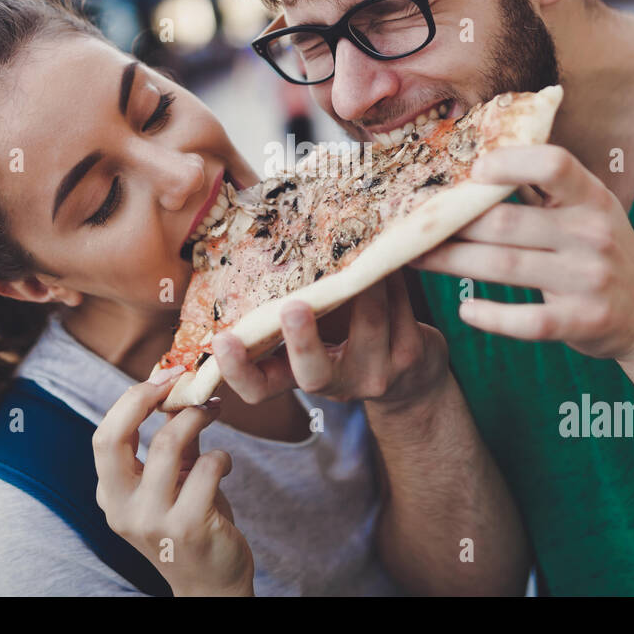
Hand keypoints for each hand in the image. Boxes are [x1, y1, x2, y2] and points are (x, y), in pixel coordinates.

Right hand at [92, 375, 253, 595]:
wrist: (212, 586)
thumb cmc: (191, 523)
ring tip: (213, 411)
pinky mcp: (189, 527)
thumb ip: (173, 443)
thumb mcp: (172, 483)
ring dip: (196, 417)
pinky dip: (222, 456)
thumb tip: (181, 390)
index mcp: (112, 495)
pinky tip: (226, 463)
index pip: (104, 436)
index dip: (132, 400)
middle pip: (113, 438)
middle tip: (180, 382)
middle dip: (145, 398)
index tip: (164, 379)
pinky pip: (207, 468)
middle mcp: (122, 509)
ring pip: (166, 444)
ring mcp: (153, 521)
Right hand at [212, 269, 449, 409]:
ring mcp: (376, 373)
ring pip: (369, 325)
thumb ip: (288, 310)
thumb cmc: (346, 342)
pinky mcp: (411, 355)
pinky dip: (392, 279)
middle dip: (303, 340)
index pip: (258, 389)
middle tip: (292, 307)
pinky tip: (388, 258)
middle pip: (314, 374)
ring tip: (360, 251)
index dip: (237, 370)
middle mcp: (335, 383)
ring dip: (364, 285)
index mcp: (298, 377)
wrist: (413, 379)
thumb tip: (257, 243)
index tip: (221, 340)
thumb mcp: (313, 335)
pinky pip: (400, 309)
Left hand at [410, 144, 633, 362]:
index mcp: (592, 198)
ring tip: (416, 257)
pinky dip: (491, 316)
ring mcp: (587, 280)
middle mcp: (591, 234)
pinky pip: (527, 320)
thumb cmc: (603, 251)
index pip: (554, 164)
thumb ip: (545, 186)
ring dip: (452, 262)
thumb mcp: (589, 208)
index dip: (509, 163)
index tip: (472, 170)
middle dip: (453, 223)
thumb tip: (479, 157)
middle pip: (506, 223)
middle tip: (414, 222)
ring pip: (504, 267)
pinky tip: (465, 310)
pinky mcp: (581, 321)